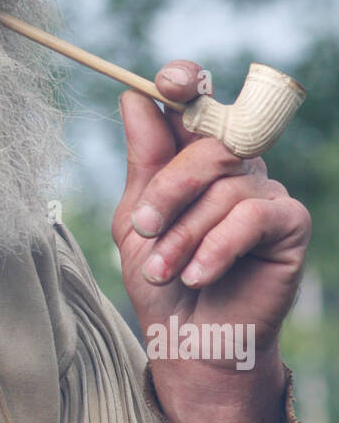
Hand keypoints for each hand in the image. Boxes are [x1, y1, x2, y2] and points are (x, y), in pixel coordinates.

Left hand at [111, 61, 310, 371]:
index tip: (167, 84)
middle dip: (168, 188)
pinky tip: (199, 275)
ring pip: (225, 185)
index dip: (186, 81)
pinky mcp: (289, 223)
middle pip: (208, 140)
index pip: (196, 100)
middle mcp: (235, 164)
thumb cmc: (161, 281)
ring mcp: (264, 191)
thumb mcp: (136, 220)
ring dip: (184, 233)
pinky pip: (252, 215)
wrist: (189, 342)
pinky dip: (218, 246)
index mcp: (193, 154)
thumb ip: (142, 162)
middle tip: (143, 230)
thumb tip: (133, 98)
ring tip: (165, 272)